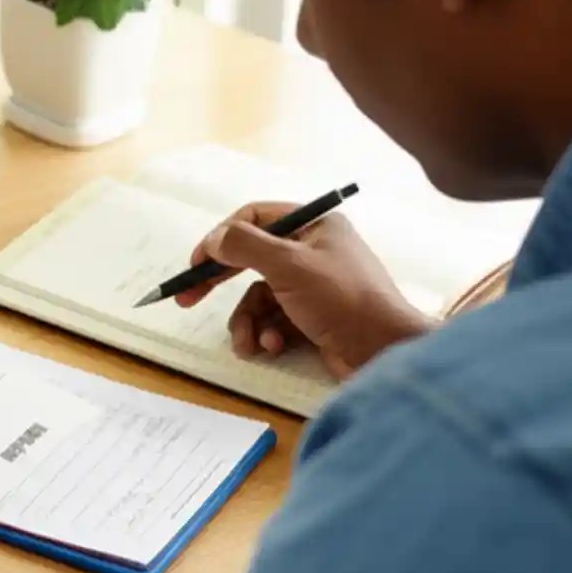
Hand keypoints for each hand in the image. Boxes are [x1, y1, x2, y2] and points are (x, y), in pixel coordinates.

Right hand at [176, 202, 431, 377]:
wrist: (385, 353)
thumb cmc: (342, 300)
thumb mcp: (289, 265)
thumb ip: (245, 246)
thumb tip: (213, 239)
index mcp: (314, 225)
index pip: (256, 218)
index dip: (221, 238)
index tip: (195, 263)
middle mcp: (313, 251)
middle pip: (251, 259)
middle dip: (219, 282)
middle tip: (186, 299)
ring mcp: (314, 287)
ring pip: (259, 297)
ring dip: (248, 321)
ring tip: (250, 342)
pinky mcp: (314, 319)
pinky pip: (275, 320)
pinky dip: (267, 335)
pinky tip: (274, 347)